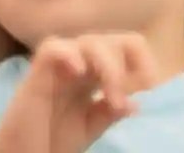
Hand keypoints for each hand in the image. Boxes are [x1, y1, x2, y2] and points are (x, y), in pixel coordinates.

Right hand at [0, 33, 157, 152]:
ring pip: (87, 41)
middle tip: (122, 100)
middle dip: (126, 66)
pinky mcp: (35, 76)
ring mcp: (56, 69)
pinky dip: (69, 54)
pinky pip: (52, 48)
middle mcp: (76, 67)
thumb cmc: (51, 142)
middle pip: (110, 40)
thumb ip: (109, 112)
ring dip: (108, 66)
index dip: (141, 62)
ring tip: (111, 98)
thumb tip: (136, 102)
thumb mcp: (90, 128)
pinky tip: (79, 71)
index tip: (148, 89)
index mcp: (92, 76)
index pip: (123, 48)